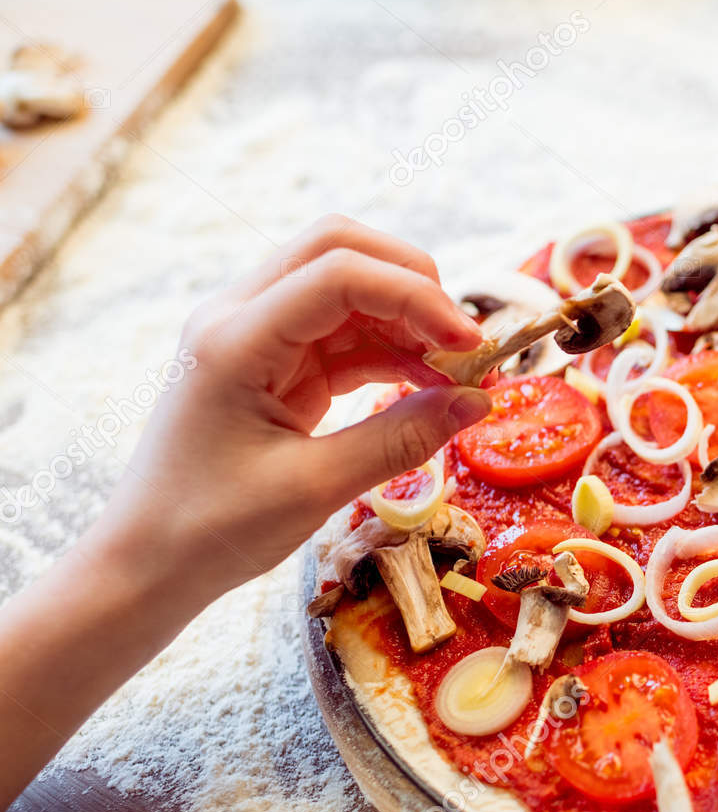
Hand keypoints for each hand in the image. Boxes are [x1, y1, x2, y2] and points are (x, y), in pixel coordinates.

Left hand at [107, 214, 487, 596]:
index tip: (473, 348)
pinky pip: (344, 334)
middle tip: (465, 346)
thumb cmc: (211, 529)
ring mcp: (256, 336)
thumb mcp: (314, 488)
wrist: (149, 561)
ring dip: (408, 320)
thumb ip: (399, 439)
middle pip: (339, 250)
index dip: (417, 298)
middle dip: (413, 284)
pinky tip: (427, 386)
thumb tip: (474, 404)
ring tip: (457, 374)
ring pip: (347, 289)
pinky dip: (392, 351)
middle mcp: (240, 317)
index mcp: (235, 338)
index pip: (339, 274)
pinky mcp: (274, 364)